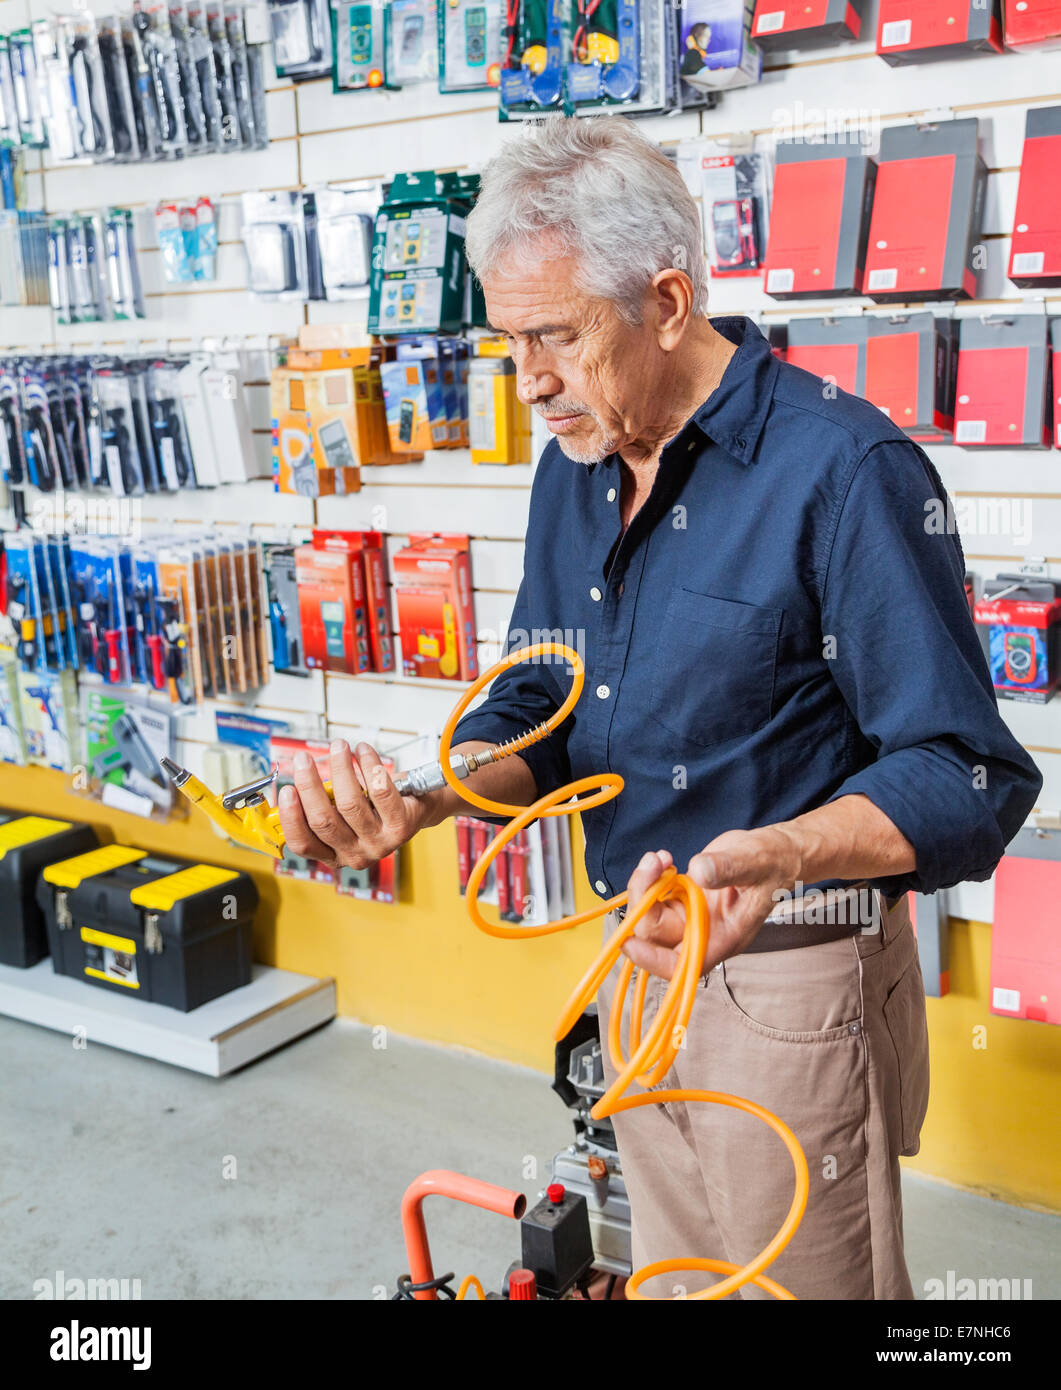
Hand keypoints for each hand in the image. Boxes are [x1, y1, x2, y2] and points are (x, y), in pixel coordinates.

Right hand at [276, 740, 425, 871]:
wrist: (419, 808)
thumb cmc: (376, 807)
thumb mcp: (343, 813)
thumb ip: (321, 803)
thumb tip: (295, 778)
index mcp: (334, 854)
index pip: (303, 844)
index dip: (291, 818)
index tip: (285, 790)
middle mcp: (356, 854)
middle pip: (324, 821)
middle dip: (309, 785)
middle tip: (303, 759)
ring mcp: (380, 843)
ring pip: (350, 804)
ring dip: (340, 768)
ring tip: (338, 746)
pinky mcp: (401, 827)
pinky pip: (379, 792)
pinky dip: (369, 766)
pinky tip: (363, 751)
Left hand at [620, 826, 801, 980]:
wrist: (773, 852)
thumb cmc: (772, 863)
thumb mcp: (754, 862)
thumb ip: (727, 868)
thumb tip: (699, 871)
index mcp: (723, 938)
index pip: (681, 965)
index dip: (652, 959)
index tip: (630, 940)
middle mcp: (703, 931)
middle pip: (657, 934)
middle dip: (644, 899)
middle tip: (652, 863)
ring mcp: (691, 915)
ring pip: (651, 913)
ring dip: (645, 885)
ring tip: (658, 858)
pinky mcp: (684, 898)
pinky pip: (655, 896)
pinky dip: (651, 877)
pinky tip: (663, 859)